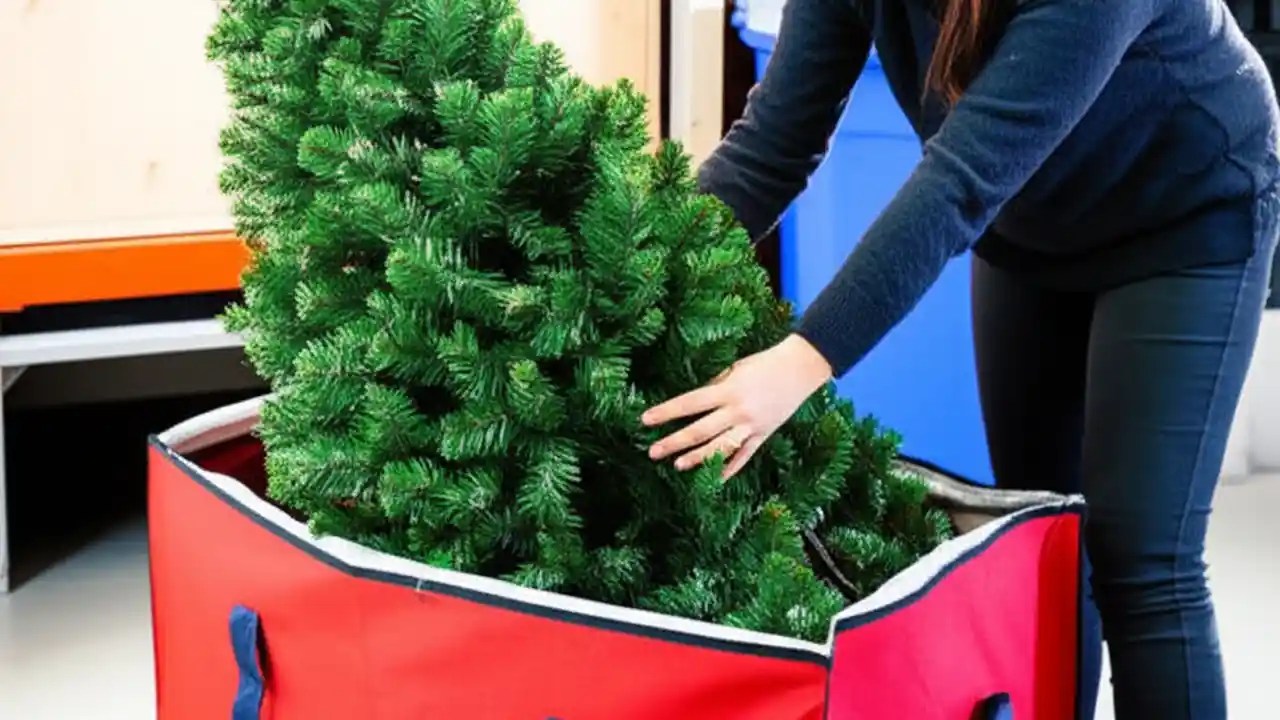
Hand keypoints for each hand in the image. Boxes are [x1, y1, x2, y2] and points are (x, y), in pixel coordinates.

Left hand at [641, 334, 832, 479]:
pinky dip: (730, 468)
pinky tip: (716, 478)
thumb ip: (716, 387)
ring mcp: (752, 426)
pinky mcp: (764, 435)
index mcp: (729, 390)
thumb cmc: (765, 363)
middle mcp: (738, 410)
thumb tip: (694, 403)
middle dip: (674, 441)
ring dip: (698, 458)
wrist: (801, 368)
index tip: (646, 420)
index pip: (690, 403)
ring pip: (720, 447)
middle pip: (700, 430)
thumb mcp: (735, 369)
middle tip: (653, 451)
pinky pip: (744, 456)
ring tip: (677, 465)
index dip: (667, 412)